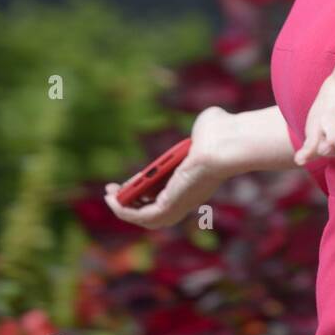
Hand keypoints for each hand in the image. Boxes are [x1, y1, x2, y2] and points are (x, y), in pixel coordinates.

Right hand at [103, 105, 240, 229]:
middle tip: (116, 190)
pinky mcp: (170, 206)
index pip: (169, 190)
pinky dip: (124, 209)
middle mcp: (188, 196)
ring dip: (125, 207)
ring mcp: (180, 205)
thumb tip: (211, 119)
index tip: (136, 178)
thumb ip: (205, 127)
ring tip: (110, 195)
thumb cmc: (218, 132)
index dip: (149, 187)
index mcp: (196, 180)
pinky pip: (141, 215)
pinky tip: (113, 199)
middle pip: (155, 206)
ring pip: (147, 215)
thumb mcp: (209, 128)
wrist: (224, 143)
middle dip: (133, 200)